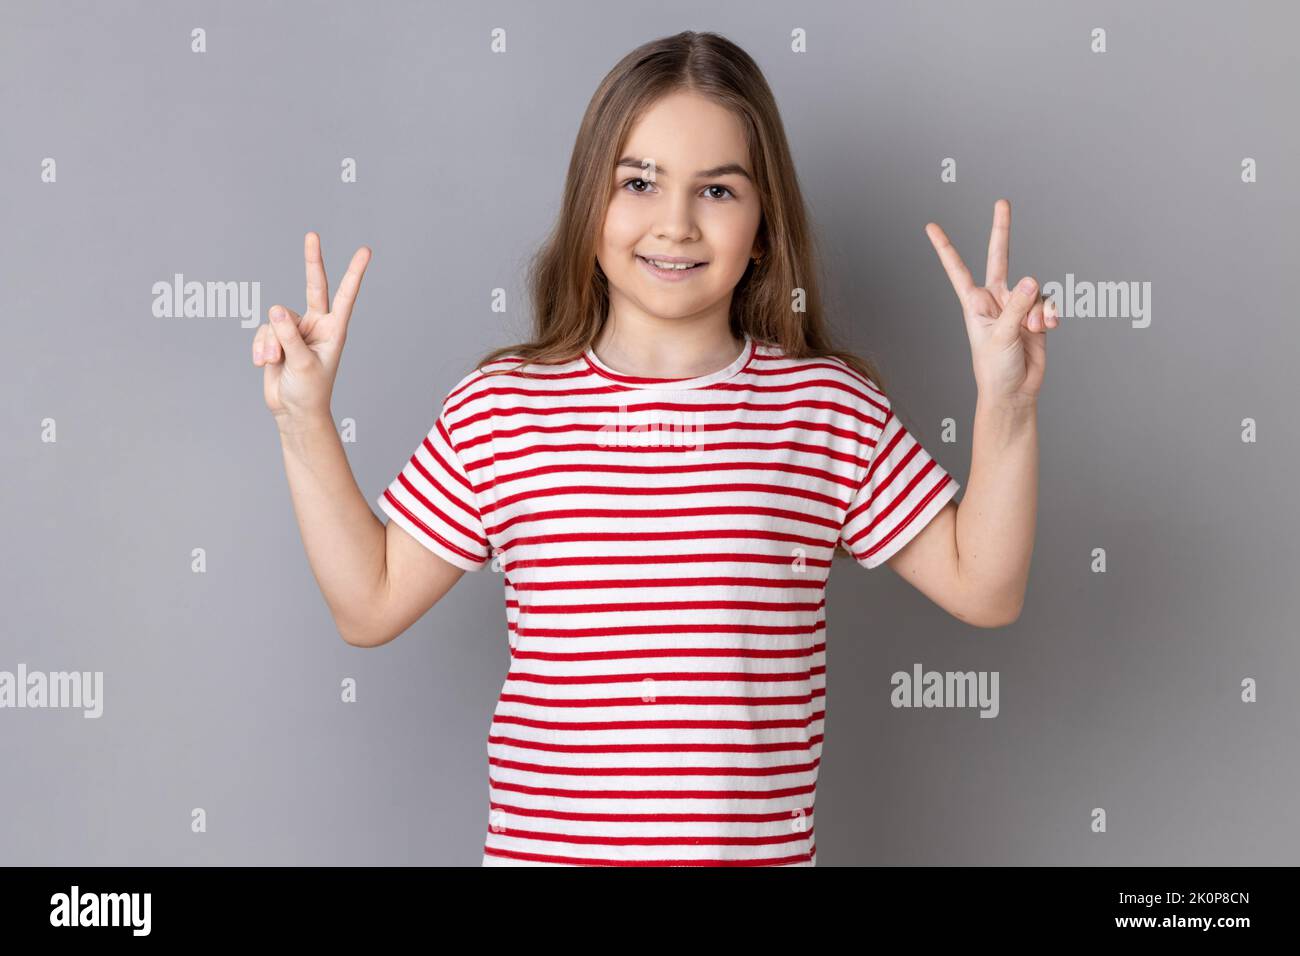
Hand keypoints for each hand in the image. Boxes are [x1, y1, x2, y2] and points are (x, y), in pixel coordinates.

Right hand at [253, 233, 370, 425]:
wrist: (293, 412)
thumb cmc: (309, 392)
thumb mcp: (303, 363)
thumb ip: (289, 335)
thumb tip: (275, 308)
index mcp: (334, 330)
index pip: (345, 296)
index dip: (354, 274)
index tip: (365, 252)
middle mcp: (317, 325)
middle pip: (313, 286)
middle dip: (312, 261)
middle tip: (312, 234)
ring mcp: (295, 330)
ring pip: (275, 318)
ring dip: (271, 342)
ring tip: (275, 361)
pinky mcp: (276, 338)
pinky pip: (262, 331)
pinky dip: (260, 347)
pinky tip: (263, 363)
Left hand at [924, 199, 1057, 406]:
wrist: (1014, 392)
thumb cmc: (995, 369)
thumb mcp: (1001, 335)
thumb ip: (1017, 306)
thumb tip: (1031, 278)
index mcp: (975, 303)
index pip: (958, 270)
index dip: (945, 248)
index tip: (930, 227)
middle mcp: (995, 300)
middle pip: (1000, 258)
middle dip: (1002, 231)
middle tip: (1002, 202)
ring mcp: (1017, 306)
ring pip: (1035, 290)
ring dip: (1037, 310)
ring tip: (1032, 331)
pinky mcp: (1036, 316)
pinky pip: (1048, 303)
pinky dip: (1050, 315)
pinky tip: (1047, 328)